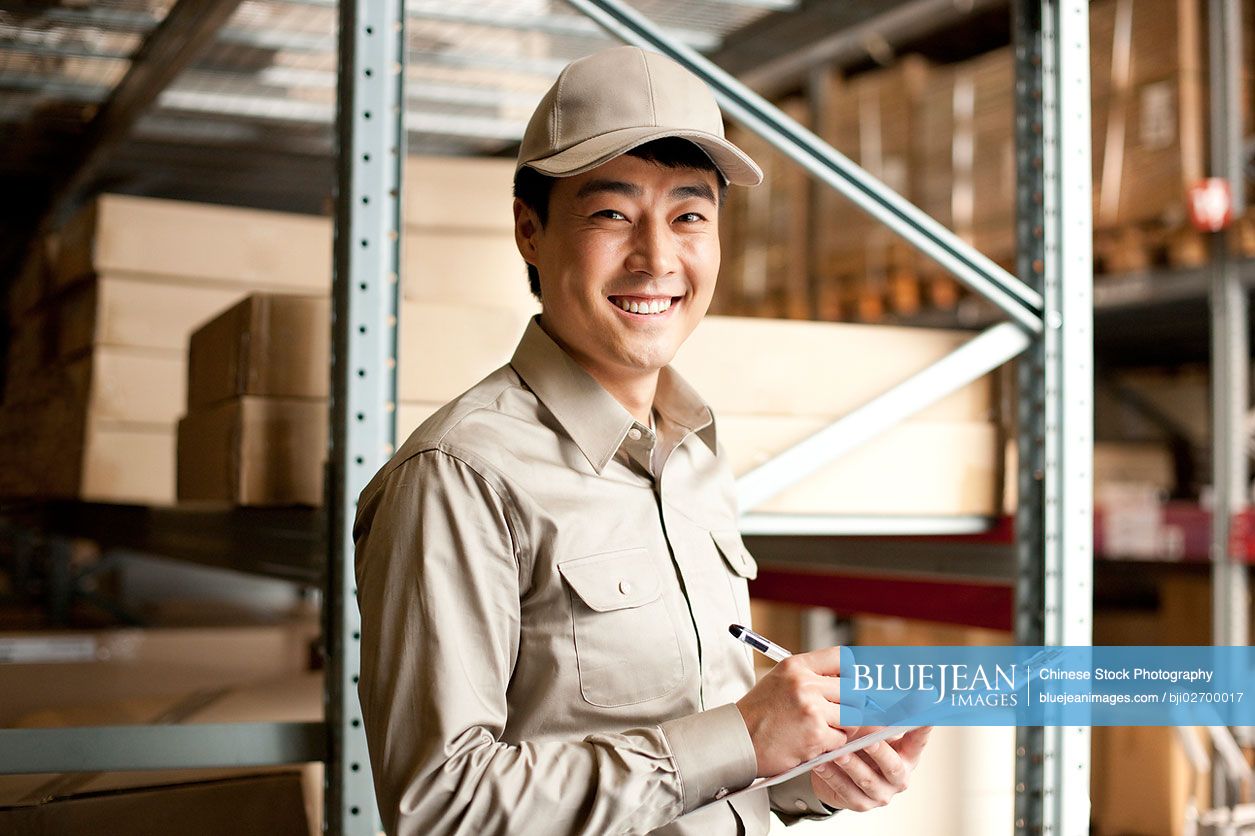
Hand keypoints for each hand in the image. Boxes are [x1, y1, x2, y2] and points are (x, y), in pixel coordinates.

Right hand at [734, 648, 852, 776]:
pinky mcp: (815, 735)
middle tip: (841, 713)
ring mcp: (811, 710)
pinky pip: (841, 739)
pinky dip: (832, 744)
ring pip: (853, 716)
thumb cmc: (759, 713)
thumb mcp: (780, 681)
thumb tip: (848, 680)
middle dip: (852, 705)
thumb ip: (811, 676)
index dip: (853, 672)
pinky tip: (814, 741)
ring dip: (844, 726)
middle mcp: (805, 684)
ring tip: (826, 728)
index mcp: (796, 666)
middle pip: (855, 690)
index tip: (853, 683)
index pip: (842, 657)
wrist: (737, 740)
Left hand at [810, 726, 930, 811]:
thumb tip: (882, 691)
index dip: (923, 729)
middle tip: (869, 741)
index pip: (918, 741)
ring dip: (852, 765)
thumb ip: (880, 715)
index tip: (926, 715)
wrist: (840, 774)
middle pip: (893, 766)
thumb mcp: (871, 728)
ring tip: (838, 753)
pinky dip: (832, 776)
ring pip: (867, 780)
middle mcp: (898, 777)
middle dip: (880, 752)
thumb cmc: (859, 743)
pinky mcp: (860, 803)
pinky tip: (821, 764)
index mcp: (907, 756)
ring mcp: (881, 793)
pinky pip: (845, 790)